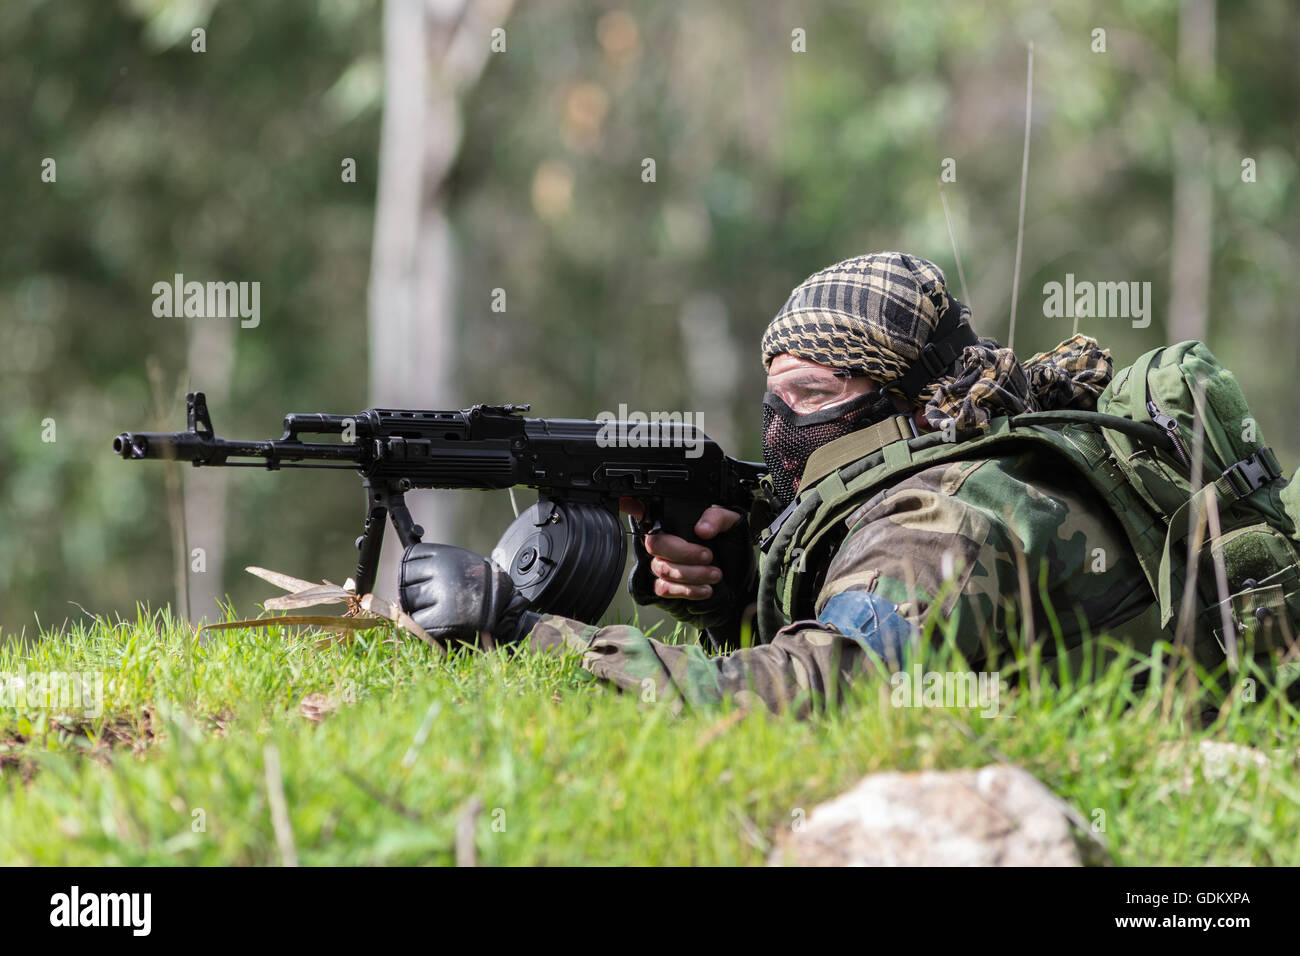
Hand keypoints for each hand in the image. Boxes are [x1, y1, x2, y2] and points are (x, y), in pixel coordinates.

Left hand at [398, 543, 537, 646]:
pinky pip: (418, 623)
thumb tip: (403, 573)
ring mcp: (441, 595)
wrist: (505, 608)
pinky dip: (425, 626)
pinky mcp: (441, 619)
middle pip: (406, 583)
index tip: (420, 579)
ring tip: (441, 610)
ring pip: (409, 603)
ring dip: (419, 610)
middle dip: (414, 594)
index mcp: (445, 556)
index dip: (413, 572)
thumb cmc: (480, 587)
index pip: (411, 560)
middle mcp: (441, 572)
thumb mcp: (458, 563)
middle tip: (433, 600)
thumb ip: (434, 563)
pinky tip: (441, 622)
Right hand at [621, 499, 755, 632]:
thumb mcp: (733, 527)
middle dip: (684, 552)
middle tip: (708, 556)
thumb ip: (718, 518)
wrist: (740, 585)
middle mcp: (666, 545)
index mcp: (677, 525)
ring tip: (715, 574)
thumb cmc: (732, 553)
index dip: (634, 508)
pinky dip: (687, 590)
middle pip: (656, 544)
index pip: (649, 514)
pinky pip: (664, 588)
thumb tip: (701, 529)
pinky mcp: (666, 589)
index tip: (634, 506)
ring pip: (662, 568)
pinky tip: (705, 589)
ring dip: (692, 574)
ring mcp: (663, 567)